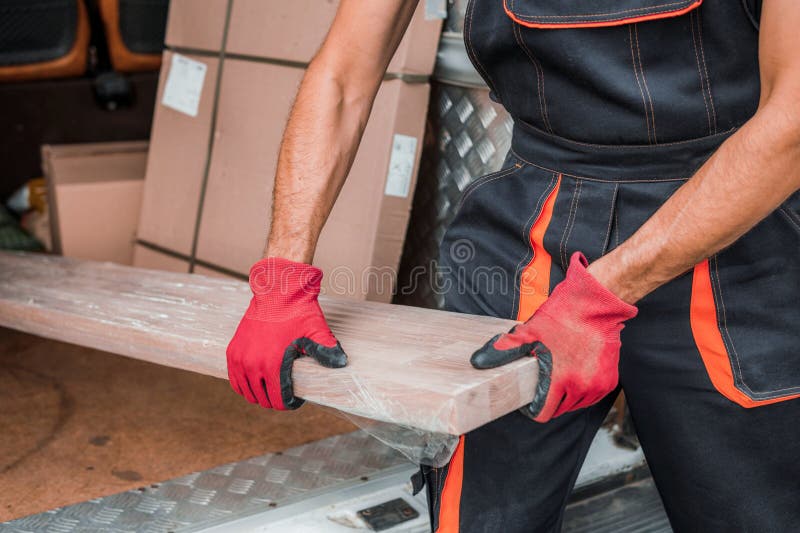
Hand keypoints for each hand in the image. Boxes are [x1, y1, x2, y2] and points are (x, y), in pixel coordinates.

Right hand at [226, 257, 346, 408]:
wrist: (277, 291)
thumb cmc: (298, 311)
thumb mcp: (317, 331)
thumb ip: (328, 351)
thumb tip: (341, 364)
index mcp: (272, 365)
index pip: (279, 400)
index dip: (290, 404)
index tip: (297, 400)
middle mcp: (252, 364)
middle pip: (262, 399)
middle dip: (275, 401)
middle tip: (286, 395)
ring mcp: (240, 358)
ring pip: (247, 392)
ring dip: (259, 395)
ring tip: (271, 391)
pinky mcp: (233, 351)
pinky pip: (234, 379)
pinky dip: (243, 386)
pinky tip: (254, 386)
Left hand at [470, 252, 636, 421]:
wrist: (594, 305)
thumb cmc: (561, 318)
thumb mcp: (527, 333)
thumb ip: (502, 351)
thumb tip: (478, 362)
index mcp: (559, 379)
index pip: (542, 413)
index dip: (532, 408)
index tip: (528, 398)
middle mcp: (581, 387)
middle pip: (558, 409)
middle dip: (548, 399)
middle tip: (543, 380)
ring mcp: (597, 386)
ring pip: (575, 404)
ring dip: (565, 396)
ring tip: (558, 374)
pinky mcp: (609, 381)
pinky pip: (590, 396)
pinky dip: (581, 390)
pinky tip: (573, 373)